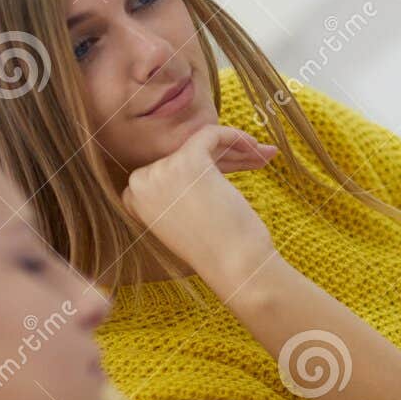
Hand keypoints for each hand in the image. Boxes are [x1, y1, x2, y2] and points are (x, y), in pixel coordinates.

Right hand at [121, 125, 280, 291]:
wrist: (233, 266)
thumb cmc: (217, 249)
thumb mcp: (186, 215)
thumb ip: (181, 190)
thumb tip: (198, 158)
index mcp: (134, 199)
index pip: (171, 169)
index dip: (207, 167)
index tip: (234, 171)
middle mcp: (140, 184)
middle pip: (186, 155)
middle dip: (225, 156)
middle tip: (256, 158)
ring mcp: (161, 171)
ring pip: (201, 144)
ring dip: (237, 149)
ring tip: (266, 154)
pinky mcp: (187, 161)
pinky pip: (210, 133)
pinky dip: (234, 136)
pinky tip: (257, 146)